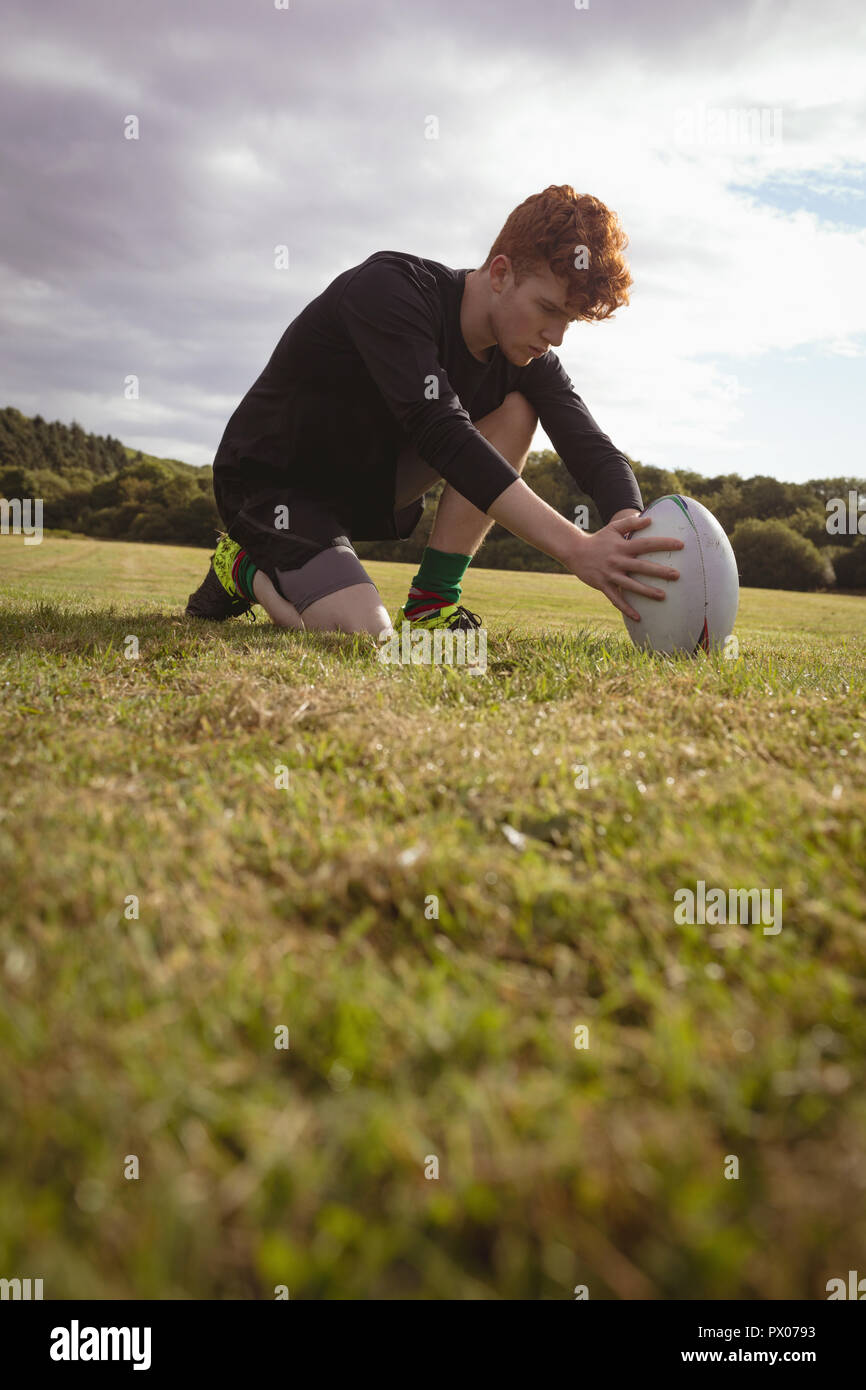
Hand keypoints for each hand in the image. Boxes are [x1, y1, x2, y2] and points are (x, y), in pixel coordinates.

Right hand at [570, 514, 684, 621]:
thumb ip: (631, 523)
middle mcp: (618, 560)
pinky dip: (626, 608)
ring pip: (631, 585)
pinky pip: (616, 599)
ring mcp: (610, 574)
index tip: (681, 545)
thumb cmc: (599, 539)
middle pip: (641, 566)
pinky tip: (638, 617)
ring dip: (647, 591)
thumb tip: (650, 519)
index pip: (646, 544)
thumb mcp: (613, 527)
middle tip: (677, 575)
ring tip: (663, 596)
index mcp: (622, 546)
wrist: (575, 551)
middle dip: (659, 571)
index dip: (663, 543)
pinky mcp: (603, 585)